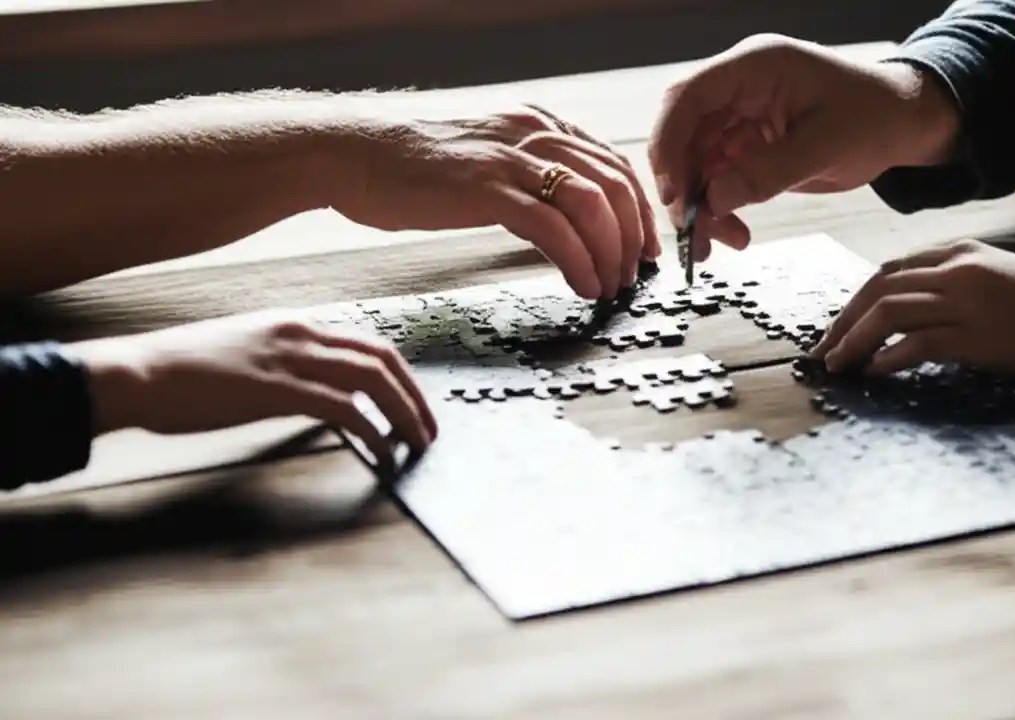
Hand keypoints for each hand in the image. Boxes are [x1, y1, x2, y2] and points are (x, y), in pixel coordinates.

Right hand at [70, 314, 435, 467]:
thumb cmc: (180, 372)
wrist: (138, 374)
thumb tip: (313, 392)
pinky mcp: (278, 390)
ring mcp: (291, 359)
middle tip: (429, 428)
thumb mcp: (244, 354)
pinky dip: (374, 431)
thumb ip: (284, 365)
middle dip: (414, 394)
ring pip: (373, 379)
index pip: (366, 342)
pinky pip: (345, 410)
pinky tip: (383, 452)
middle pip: (382, 356)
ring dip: (405, 412)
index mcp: (294, 323)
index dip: (398, 374)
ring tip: (417, 443)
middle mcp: (300, 332)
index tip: (412, 402)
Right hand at [335, 106, 659, 299]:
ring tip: (610, 285)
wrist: (353, 155)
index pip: (613, 164)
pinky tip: (582, 284)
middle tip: (632, 275)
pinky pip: (553, 227)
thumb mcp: (486, 161)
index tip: (644, 247)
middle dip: (633, 236)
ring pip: (593, 203)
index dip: (640, 210)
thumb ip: (527, 179)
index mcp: (537, 125)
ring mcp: (510, 159)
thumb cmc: (411, 168)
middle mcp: (533, 134)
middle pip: (615, 183)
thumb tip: (564, 221)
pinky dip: (578, 260)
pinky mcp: (487, 189)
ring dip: (611, 252)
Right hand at [649, 34, 960, 259]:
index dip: (670, 143)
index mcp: (754, 67)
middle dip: (683, 184)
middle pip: (684, 133)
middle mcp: (739, 89)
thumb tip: (715, 200)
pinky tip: (733, 234)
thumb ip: (769, 172)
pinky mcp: (747, 146)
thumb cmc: (874, 117)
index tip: (674, 192)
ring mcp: (741, 117)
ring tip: (719, 244)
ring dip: (701, 205)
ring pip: (696, 162)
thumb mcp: (827, 146)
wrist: (903, 123)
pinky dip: (719, 209)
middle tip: (694, 230)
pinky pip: (717, 178)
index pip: (689, 97)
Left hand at [811, 240, 1014, 376]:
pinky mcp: (977, 334)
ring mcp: (967, 299)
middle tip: (822, 351)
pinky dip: (887, 358)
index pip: (890, 271)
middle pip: (878, 288)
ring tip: (838, 366)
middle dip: (842, 321)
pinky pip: (915, 344)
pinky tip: (875, 373)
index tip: (837, 327)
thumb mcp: (1001, 280)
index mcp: (962, 251)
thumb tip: (914, 315)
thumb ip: (958, 286)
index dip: (856, 301)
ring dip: (854, 340)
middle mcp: (958, 269)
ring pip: (888, 312)